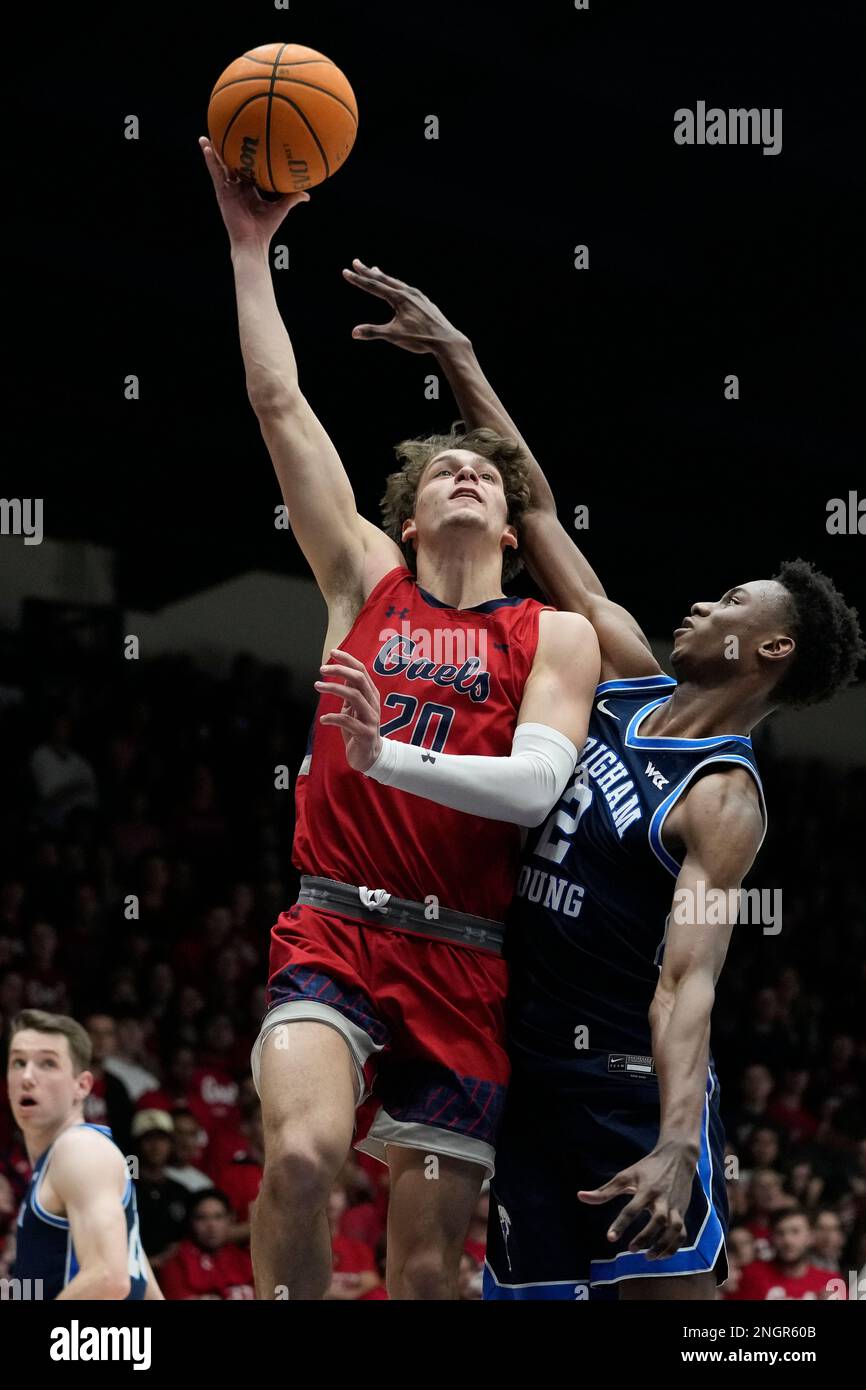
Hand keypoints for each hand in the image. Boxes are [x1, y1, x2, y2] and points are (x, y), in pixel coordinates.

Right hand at [199, 136, 309, 249]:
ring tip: (205, 137)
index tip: (246, 141)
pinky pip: (215, 174)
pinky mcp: (222, 193)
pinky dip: (210, 161)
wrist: (253, 241)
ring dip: (211, 152)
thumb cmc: (266, 228)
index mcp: (249, 190)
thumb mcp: (281, 209)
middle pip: (230, 165)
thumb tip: (307, 194)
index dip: (245, 157)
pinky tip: (206, 148)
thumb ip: (291, 199)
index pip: (246, 170)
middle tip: (223, 133)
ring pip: (219, 167)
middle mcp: (237, 188)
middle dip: (226, 151)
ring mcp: (228, 190)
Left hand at [315, 648, 382, 771]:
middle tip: (322, 669)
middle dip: (340, 670)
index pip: (361, 671)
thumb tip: (342, 672)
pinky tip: (323, 719)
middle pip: (359, 680)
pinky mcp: (365, 733)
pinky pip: (348, 721)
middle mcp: (373, 704)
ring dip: (334, 688)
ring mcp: (370, 719)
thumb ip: (351, 691)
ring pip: (354, 696)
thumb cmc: (359, 729)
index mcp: (371, 695)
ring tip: (317, 686)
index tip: (333, 652)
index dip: (348, 660)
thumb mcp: (354, 708)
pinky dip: (333, 718)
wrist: (369, 756)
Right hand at [342, 259, 468, 353]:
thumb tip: (354, 332)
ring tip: (374, 270)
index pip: (373, 286)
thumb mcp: (394, 336)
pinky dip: (396, 285)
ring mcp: (417, 296)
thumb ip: (374, 332)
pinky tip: (398, 288)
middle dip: (367, 272)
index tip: (346, 271)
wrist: (446, 340)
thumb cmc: (420, 339)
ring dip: (383, 276)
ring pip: (396, 282)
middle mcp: (408, 292)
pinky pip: (406, 289)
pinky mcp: (424, 301)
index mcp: (398, 298)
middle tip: (356, 262)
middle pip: (384, 279)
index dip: (358, 279)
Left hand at [577, 1141, 697, 1258]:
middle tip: (631, 1249)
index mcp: (646, 1189)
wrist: (678, 1157)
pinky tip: (662, 1255)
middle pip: (658, 1221)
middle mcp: (662, 1199)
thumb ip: (605, 1190)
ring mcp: (675, 1206)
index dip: (620, 1224)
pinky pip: (682, 1233)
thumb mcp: (626, 1175)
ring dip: (663, 1245)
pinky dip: (674, 1246)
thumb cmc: (648, 1167)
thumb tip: (580, 1196)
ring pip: (674, 1229)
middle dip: (646, 1237)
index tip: (610, 1238)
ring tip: (648, 1257)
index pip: (632, 1209)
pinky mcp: (682, 1212)